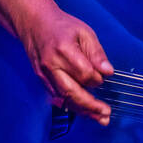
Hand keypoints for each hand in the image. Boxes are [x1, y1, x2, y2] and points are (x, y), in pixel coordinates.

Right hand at [19, 5, 113, 124]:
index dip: (97, 78)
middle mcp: (51, 66)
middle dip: (90, 105)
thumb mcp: (84, 33)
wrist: (34, 24)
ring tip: (100, 118)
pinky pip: (58, 97)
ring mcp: (44, 75)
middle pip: (72, 91)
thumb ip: (96, 53)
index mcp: (63, 50)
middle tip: (106, 114)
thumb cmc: (62, 26)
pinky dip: (73, 106)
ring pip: (64, 98)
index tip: (104, 76)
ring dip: (83, 110)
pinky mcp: (42, 80)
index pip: (84, 73)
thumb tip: (108, 72)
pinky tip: (86, 111)